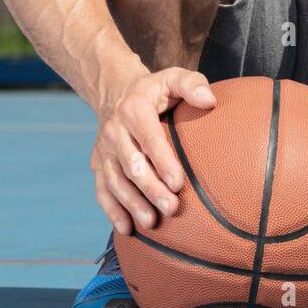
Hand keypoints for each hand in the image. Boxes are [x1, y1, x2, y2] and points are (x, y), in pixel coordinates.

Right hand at [91, 66, 215, 234]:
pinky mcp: (97, 164)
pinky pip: (102, 190)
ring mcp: (103, 150)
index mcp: (134, 109)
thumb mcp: (173, 77)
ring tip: (151, 222)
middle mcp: (114, 130)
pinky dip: (112, 211)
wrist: (115, 92)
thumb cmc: (155, 90)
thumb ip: (192, 84)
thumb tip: (209, 101)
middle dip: (151, 188)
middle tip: (172, 208)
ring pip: (115, 181)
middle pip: (131, 164)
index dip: (163, 161)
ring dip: (132, 204)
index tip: (179, 182)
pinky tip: (127, 229)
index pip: (149, 138)